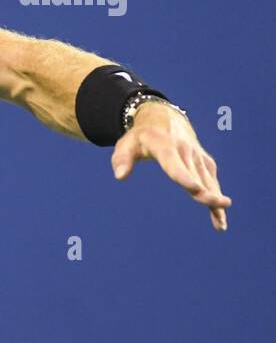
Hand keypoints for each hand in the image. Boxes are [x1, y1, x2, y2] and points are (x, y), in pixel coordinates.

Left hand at [111, 101, 230, 230]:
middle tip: (218, 205)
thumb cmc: (141, 137)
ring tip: (220, 223)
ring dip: (215, 200)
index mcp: (164, 146)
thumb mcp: (126, 144)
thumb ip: (121, 159)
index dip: (185, 176)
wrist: (165, 119)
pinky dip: (216, 198)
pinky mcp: (204, 162)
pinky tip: (219, 220)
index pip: (174, 163)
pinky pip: (212, 182)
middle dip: (207, 191)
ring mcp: (197, 156)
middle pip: (196, 175)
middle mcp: (185, 150)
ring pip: (208, 181)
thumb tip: (120, 177)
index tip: (195, 189)